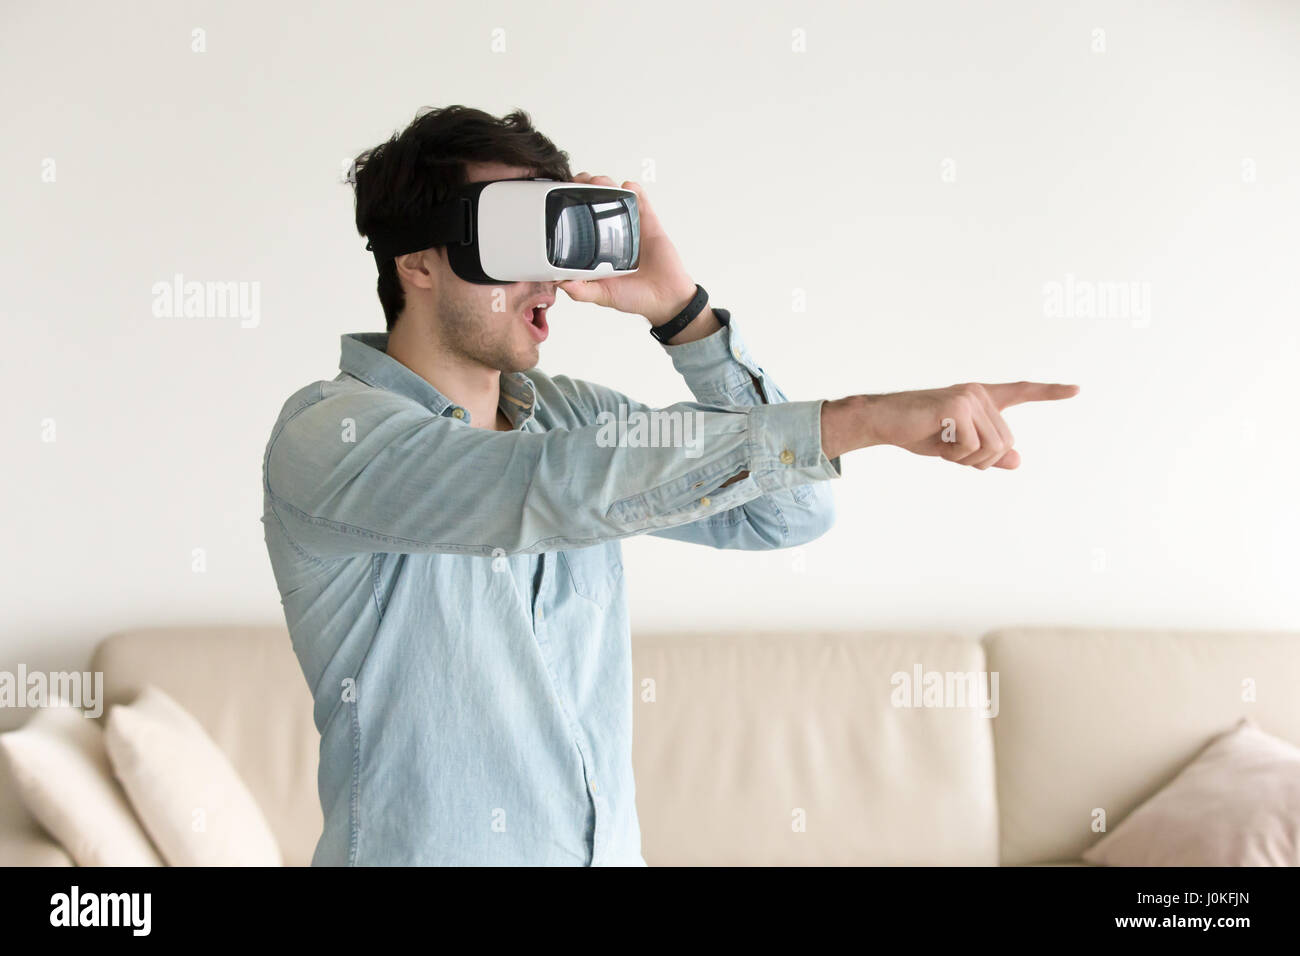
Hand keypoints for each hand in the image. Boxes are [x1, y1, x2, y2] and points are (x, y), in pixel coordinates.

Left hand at [556, 173, 698, 323]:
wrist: (666, 299)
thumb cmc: (635, 297)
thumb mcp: (602, 295)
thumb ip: (582, 291)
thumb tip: (561, 283)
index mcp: (599, 248)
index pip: (581, 219)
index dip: (571, 205)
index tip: (563, 194)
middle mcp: (613, 234)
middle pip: (597, 201)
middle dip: (586, 187)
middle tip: (579, 182)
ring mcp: (632, 227)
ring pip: (617, 197)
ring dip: (607, 185)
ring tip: (599, 182)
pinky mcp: (649, 224)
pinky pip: (642, 202)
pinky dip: (636, 191)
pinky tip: (628, 187)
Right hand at [822, 382, 1079, 468]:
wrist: (881, 421)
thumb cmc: (917, 432)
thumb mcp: (957, 448)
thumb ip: (988, 453)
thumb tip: (1018, 460)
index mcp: (981, 399)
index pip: (1021, 392)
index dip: (1049, 393)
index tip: (1076, 389)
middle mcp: (979, 393)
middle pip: (1006, 443)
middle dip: (981, 460)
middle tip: (952, 452)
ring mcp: (969, 397)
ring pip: (993, 447)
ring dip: (968, 459)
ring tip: (943, 445)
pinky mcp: (957, 406)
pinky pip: (973, 447)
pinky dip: (955, 455)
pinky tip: (937, 441)